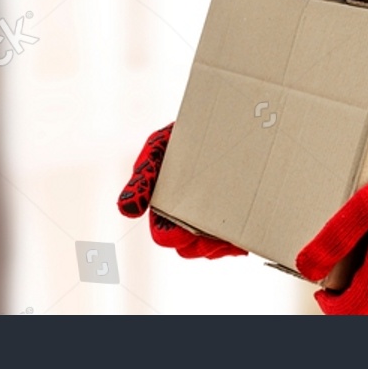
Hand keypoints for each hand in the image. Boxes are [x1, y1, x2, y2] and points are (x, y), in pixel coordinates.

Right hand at [117, 122, 245, 259]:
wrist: (227, 119)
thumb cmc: (187, 133)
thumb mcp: (159, 147)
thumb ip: (142, 177)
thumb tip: (125, 209)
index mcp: (164, 204)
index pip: (163, 233)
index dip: (170, 236)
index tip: (179, 234)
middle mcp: (186, 215)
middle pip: (188, 247)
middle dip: (197, 246)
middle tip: (211, 236)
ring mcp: (212, 219)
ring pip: (212, 249)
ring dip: (219, 247)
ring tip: (229, 237)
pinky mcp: (236, 218)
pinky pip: (237, 242)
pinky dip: (237, 242)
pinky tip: (242, 236)